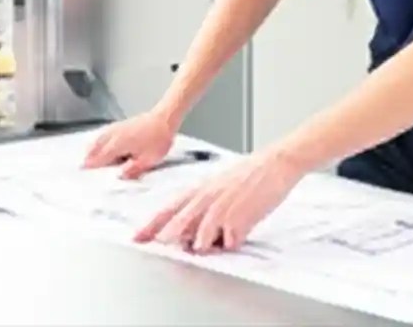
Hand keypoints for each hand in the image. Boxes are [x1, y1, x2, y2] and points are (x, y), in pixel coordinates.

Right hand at [82, 109, 175, 178]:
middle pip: (95, 147)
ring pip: (99, 138)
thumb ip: (132, 169)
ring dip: (92, 147)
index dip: (91, 165)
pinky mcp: (122, 124)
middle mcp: (113, 136)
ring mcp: (117, 128)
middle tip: (82, 165)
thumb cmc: (158, 139)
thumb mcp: (148, 160)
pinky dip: (99, 139)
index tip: (82, 171)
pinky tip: (101, 141)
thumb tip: (119, 176)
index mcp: (117, 145)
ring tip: (88, 155)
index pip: (99, 158)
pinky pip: (104, 133)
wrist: (165, 118)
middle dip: (88, 156)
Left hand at [134, 150, 307, 253]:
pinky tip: (239, 234)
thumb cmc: (248, 175)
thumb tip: (188, 229)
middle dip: (171, 241)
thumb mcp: (217, 184)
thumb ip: (201, 205)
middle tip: (170, 248)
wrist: (275, 163)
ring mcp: (222, 209)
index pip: (167, 209)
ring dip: (205, 246)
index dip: (150, 226)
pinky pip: (228, 243)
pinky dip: (232, 244)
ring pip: (199, 239)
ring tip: (214, 242)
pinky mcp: (239, 219)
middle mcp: (206, 199)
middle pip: (178, 227)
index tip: (137, 238)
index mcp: (199, 189)